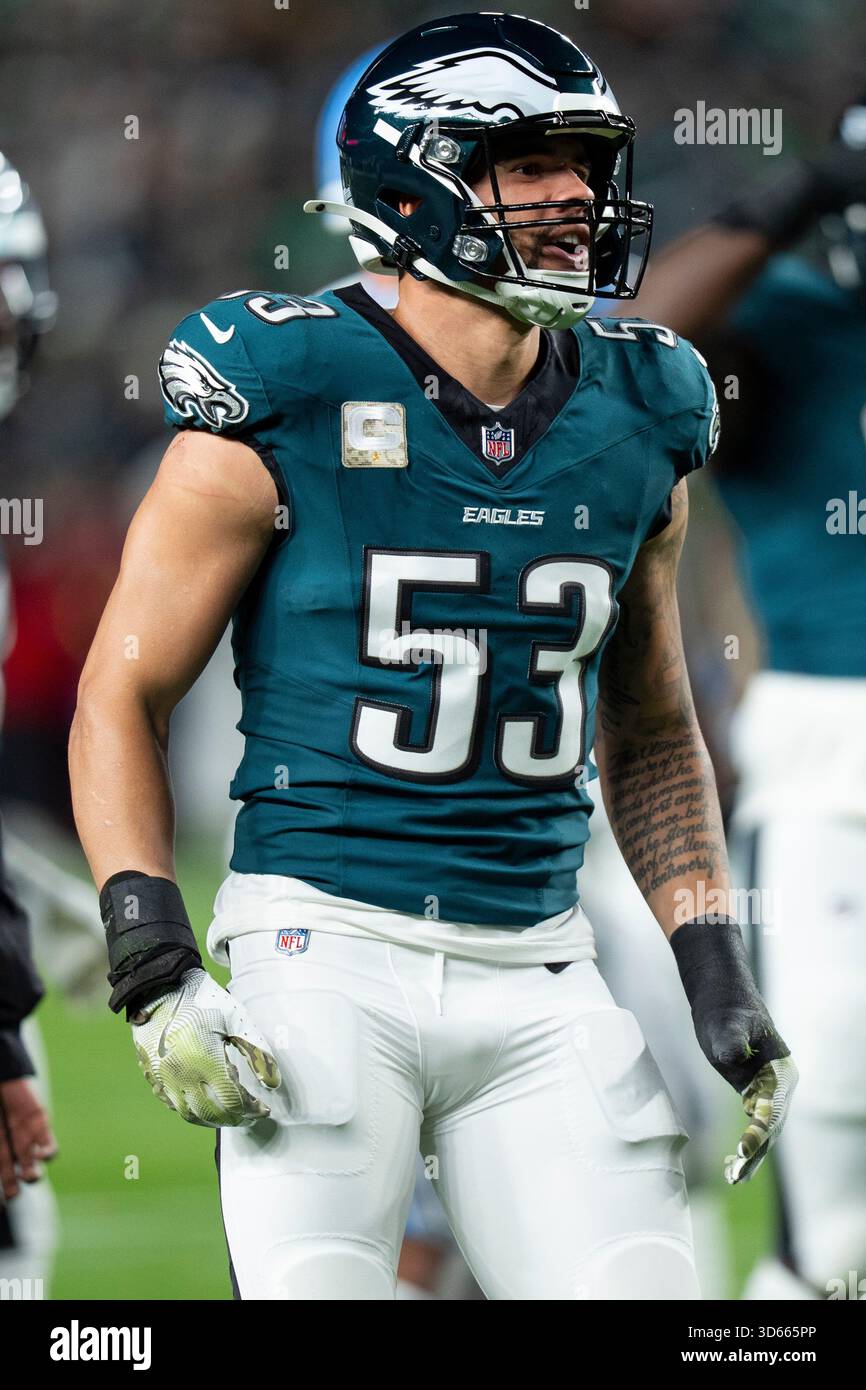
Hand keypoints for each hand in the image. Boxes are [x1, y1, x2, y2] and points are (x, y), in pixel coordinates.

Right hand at [0, 1077, 57, 1198]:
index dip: (3, 1189)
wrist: (2, 1076)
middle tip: (12, 1194)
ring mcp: (26, 1140)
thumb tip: (2, 1164)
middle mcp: (9, 1149)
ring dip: (32, 1176)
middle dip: (13, 1188)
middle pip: (12, 1178)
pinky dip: (47, 1156)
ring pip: (33, 1169)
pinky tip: (39, 1154)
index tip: (1, 1201)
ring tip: (28, 1174)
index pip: (1, 1175)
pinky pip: (49, 1149)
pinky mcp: (41, 1127)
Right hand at [130, 967, 279, 1126]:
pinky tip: (202, 1104)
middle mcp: (181, 1074)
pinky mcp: (152, 1075)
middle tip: (248, 1115)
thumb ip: (257, 1052)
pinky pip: (171, 1104)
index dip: (251, 1110)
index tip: (263, 1108)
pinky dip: (189, 1110)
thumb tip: (273, 1083)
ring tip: (228, 1114)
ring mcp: (163, 1077)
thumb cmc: (204, 1000)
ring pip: (189, 1114)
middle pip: (211, 1114)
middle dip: (234, 1119)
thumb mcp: (237, 1020)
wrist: (162, 987)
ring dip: (212, 1120)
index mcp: (205, 1060)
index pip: (233, 1101)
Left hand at [670, 918, 797, 1183]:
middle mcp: (778, 1082)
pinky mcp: (749, 1087)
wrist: (718, 989)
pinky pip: (752, 1121)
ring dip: (751, 1153)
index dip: (761, 1131)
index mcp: (780, 1068)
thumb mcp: (726, 1021)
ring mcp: (765, 1086)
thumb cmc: (725, 1003)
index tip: (744, 1148)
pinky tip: (730, 1161)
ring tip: (733, 1176)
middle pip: (772, 1126)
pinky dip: (745, 1142)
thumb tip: (733, 1055)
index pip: (774, 1109)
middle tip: (736, 1176)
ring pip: (763, 1128)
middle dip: (757, 1153)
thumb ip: (731, 1039)